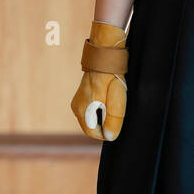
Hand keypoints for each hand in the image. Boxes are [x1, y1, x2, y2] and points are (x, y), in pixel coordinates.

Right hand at [70, 20, 127, 140]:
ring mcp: (77, 102)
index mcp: (83, 110)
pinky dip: (99, 110)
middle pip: (92, 127)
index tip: (116, 121)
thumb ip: (113, 120)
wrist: (104, 57)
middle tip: (115, 109)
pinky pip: (90, 111)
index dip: (107, 132)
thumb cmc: (111, 77)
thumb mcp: (117, 100)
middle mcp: (76, 108)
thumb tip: (109, 137)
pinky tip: (107, 100)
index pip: (94, 133)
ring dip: (102, 116)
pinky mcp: (80, 98)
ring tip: (111, 102)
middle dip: (104, 123)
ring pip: (91, 119)